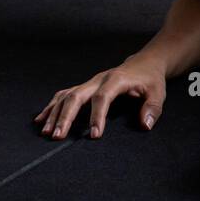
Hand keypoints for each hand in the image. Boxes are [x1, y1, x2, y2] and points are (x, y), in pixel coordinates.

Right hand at [34, 54, 166, 139]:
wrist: (144, 63)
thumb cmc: (150, 79)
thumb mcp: (158, 92)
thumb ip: (153, 108)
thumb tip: (145, 125)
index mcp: (116, 80)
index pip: (103, 98)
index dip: (97, 116)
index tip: (94, 135)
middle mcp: (98, 79)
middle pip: (77, 96)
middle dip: (66, 117)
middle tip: (58, 136)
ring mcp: (89, 82)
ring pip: (66, 96)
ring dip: (55, 113)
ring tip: (46, 132)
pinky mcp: (85, 86)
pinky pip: (64, 95)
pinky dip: (51, 106)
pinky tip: (41, 119)